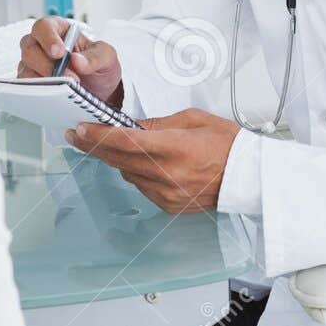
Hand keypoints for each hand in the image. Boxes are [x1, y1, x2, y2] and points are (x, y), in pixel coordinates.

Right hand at [18, 15, 123, 105]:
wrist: (98, 91)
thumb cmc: (98, 66)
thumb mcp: (107, 58)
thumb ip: (95, 57)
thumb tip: (77, 61)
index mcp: (58, 30)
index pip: (44, 27)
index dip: (48, 38)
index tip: (59, 53)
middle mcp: (41, 45)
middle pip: (29, 48)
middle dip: (47, 65)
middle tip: (69, 78)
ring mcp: (33, 65)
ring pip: (26, 69)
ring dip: (44, 80)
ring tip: (66, 89)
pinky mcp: (31, 83)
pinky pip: (26, 87)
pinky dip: (38, 92)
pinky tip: (53, 97)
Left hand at [66, 109, 239, 213]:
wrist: (248, 177)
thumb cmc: (228, 146)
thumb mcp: (193, 120)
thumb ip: (158, 123)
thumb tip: (131, 125)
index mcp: (174, 148)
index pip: (124, 141)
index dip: (98, 135)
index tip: (80, 129)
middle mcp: (166, 174)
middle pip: (118, 159)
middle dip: (94, 146)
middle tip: (77, 135)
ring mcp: (165, 193)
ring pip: (127, 173)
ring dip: (118, 159)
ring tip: (113, 144)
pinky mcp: (167, 205)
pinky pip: (140, 186)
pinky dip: (137, 173)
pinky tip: (143, 163)